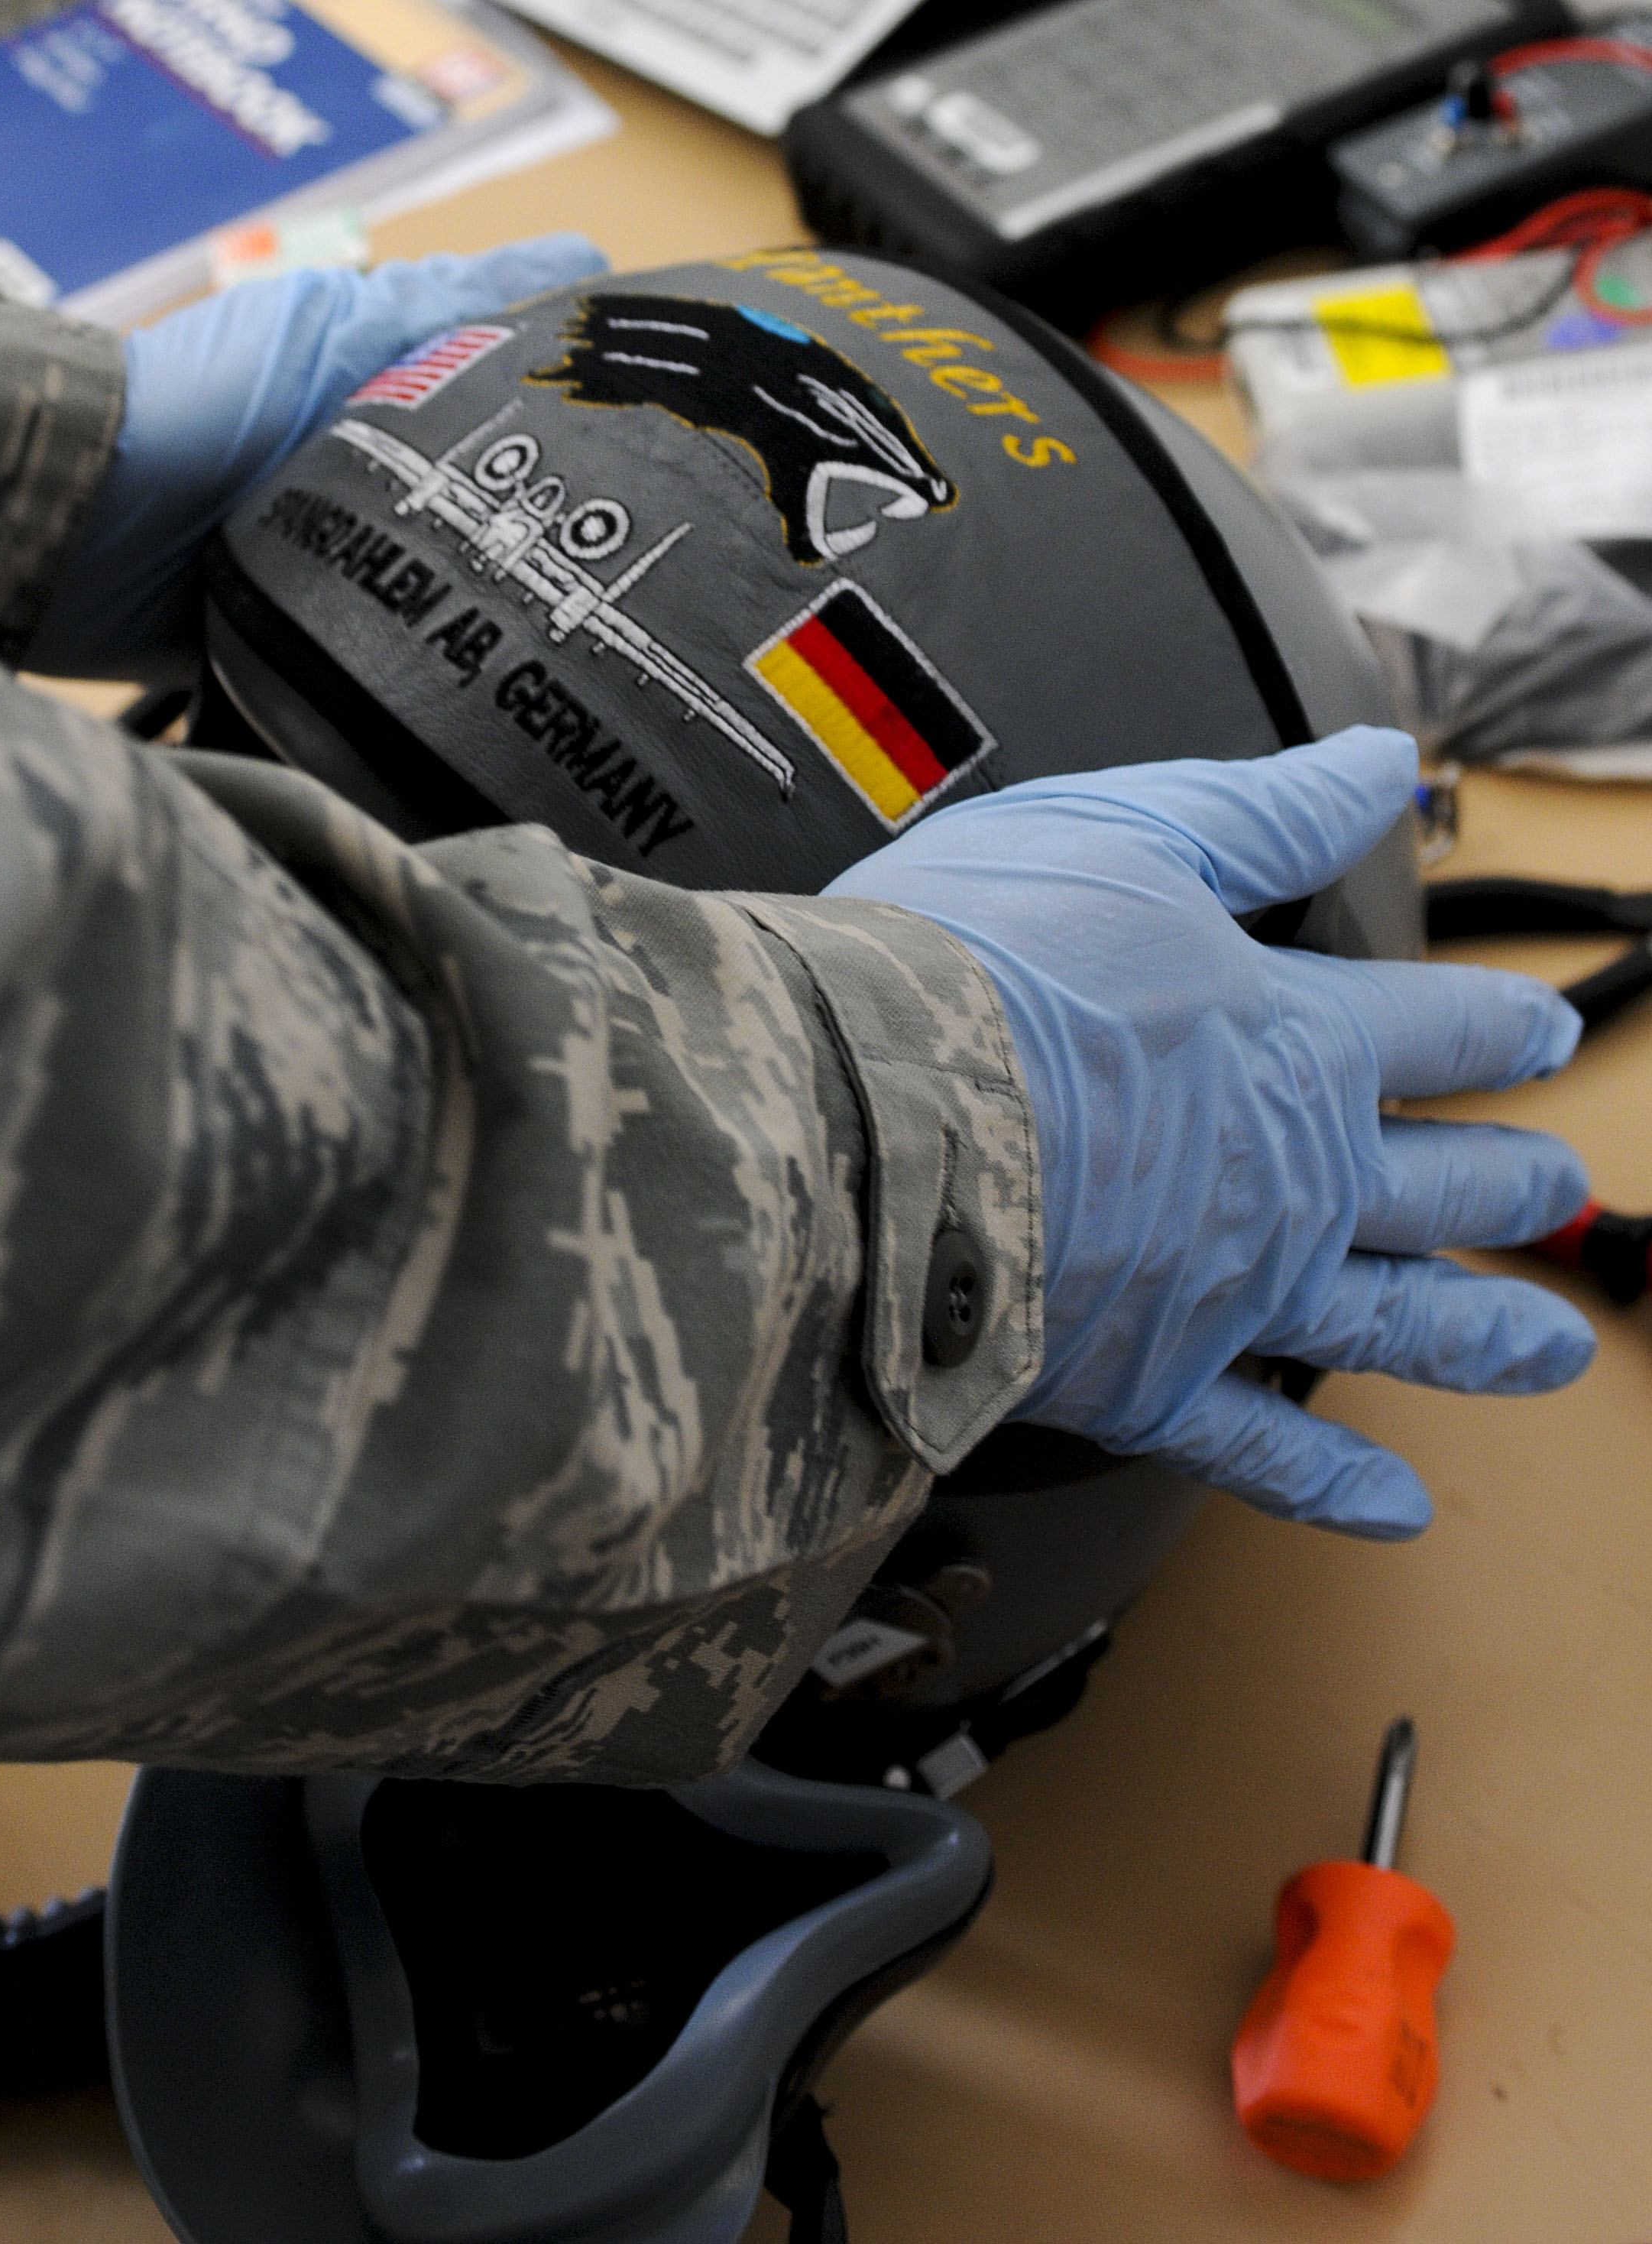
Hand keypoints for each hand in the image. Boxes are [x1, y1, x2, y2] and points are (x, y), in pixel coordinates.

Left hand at [28, 234, 606, 677]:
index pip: (519, 407)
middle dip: (563, 536)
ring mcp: (349, 572)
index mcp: (393, 398)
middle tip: (641, 567)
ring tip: (588, 637)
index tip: (662, 455)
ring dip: (510, 615)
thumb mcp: (344, 329)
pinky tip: (500, 693)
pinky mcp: (317, 653)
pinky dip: (439, 683)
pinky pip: (400, 678)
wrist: (78, 526)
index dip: (587, 425)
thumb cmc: (206, 406)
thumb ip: (460, 306)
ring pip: (465, 596)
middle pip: (504, 511)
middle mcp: (377, 484)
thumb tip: (587, 270)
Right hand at [825, 728, 1594, 1538]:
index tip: (1533, 1039)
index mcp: (1286, 1037)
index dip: (1493, 1032)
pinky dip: (1331, 1484)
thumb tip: (1377, 767)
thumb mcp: (1119, 835)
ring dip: (1477, 1339)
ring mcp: (1226, 1289)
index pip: (1432, 1032)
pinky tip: (1392, 1508)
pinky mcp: (1144, 1380)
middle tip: (1553, 1193)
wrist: (856, 1116)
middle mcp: (1287, 1176)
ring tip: (1546, 1353)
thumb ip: (1259, 813)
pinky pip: (1260, 1448)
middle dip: (1506, 1187)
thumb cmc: (963, 970)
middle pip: (1438, 1186)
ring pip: (1392, 1323)